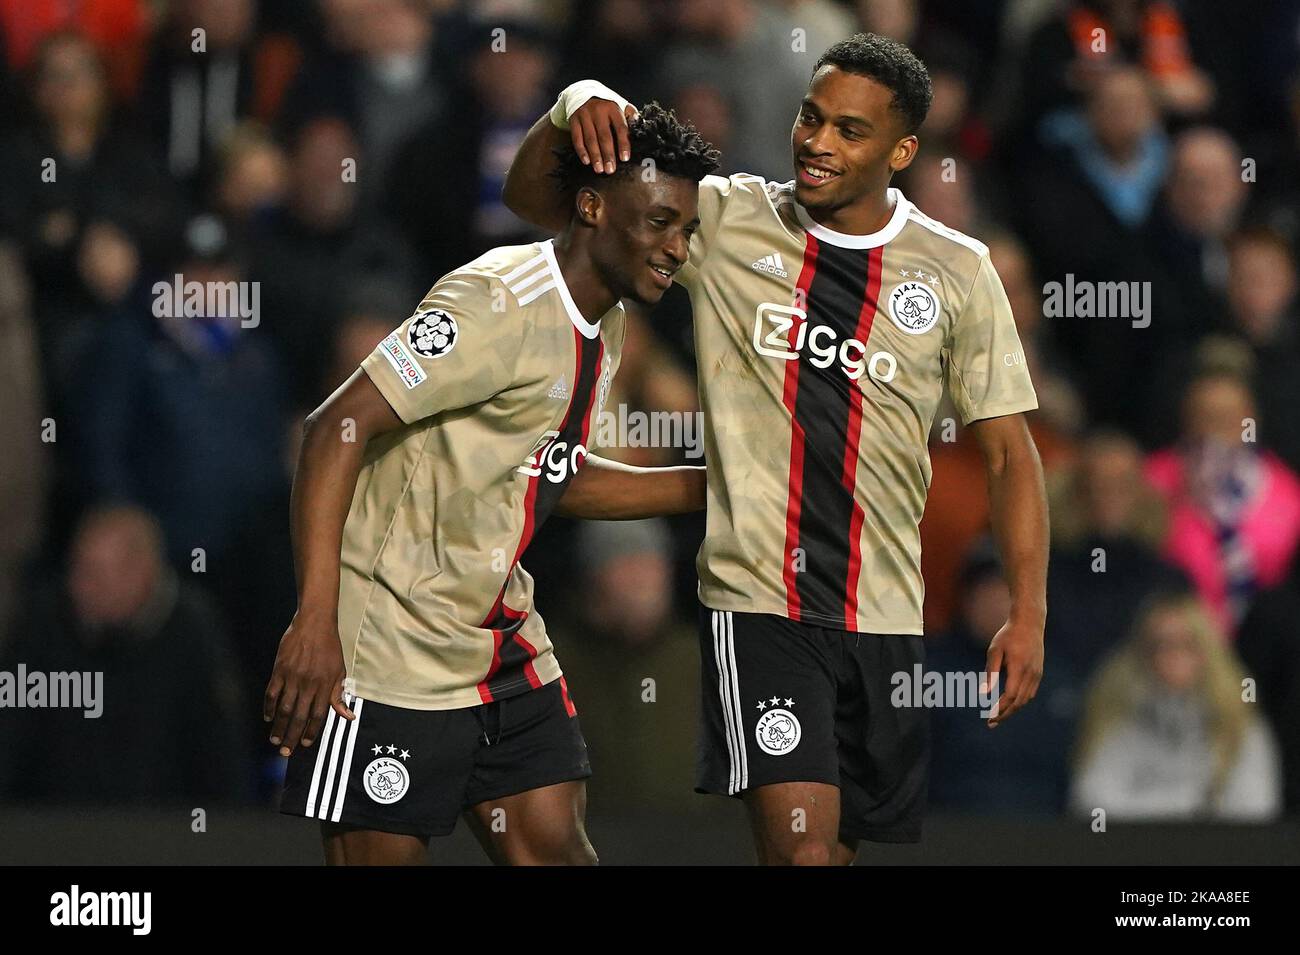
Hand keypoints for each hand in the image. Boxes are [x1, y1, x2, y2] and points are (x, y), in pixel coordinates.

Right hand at [263, 610, 352, 756]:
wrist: (314, 623)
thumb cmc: (330, 647)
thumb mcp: (340, 670)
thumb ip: (340, 695)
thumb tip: (348, 717)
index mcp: (326, 685)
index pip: (318, 715)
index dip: (312, 732)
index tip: (305, 745)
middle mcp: (309, 683)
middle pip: (299, 716)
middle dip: (292, 736)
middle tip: (285, 752)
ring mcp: (293, 677)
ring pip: (284, 708)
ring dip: (278, 726)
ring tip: (275, 740)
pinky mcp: (279, 669)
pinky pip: (272, 693)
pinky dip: (268, 707)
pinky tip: (267, 718)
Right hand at [570, 99, 637, 173]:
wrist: (583, 91)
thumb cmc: (605, 104)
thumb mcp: (619, 104)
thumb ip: (630, 114)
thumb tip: (640, 123)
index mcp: (613, 108)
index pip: (620, 128)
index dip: (623, 144)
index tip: (624, 158)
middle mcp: (599, 111)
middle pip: (604, 136)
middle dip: (608, 155)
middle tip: (610, 170)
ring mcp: (585, 115)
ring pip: (590, 139)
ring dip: (595, 156)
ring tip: (599, 169)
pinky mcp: (574, 120)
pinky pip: (577, 138)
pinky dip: (581, 151)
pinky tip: (586, 161)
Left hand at [983, 619, 1043, 727]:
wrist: (1029, 623)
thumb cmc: (1008, 635)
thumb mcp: (994, 650)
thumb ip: (990, 672)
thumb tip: (983, 693)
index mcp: (1019, 667)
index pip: (1010, 695)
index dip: (1000, 708)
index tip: (989, 717)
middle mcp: (1031, 673)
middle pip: (1019, 702)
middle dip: (1005, 714)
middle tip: (990, 722)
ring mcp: (1037, 673)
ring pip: (1026, 699)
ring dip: (1013, 709)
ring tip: (998, 714)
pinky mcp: (1039, 672)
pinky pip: (1030, 692)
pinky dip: (1020, 700)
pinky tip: (1009, 702)